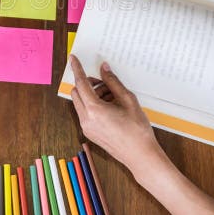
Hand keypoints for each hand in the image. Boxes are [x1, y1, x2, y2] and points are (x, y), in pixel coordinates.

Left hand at [70, 56, 166, 178]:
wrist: (140, 155)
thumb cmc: (137, 129)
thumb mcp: (128, 100)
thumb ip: (113, 82)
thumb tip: (104, 69)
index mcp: (94, 110)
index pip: (81, 83)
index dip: (77, 69)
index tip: (73, 59)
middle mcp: (86, 119)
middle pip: (77, 93)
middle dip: (88, 84)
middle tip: (105, 82)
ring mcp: (87, 128)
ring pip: (81, 103)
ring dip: (92, 95)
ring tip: (114, 97)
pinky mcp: (90, 133)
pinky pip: (85, 113)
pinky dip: (94, 105)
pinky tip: (111, 107)